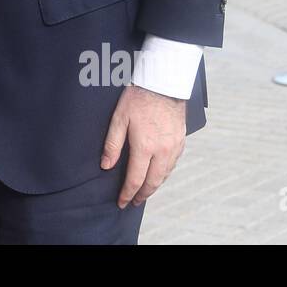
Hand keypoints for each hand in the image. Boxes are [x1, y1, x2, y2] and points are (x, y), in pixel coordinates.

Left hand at [101, 84, 186, 208]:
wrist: (163, 84)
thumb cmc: (139, 98)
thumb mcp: (119, 119)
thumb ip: (112, 145)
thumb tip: (106, 166)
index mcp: (145, 147)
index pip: (135, 179)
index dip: (127, 193)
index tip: (121, 202)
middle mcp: (162, 151)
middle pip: (153, 182)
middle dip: (142, 195)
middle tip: (133, 202)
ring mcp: (174, 147)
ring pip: (165, 175)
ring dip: (154, 186)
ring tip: (144, 192)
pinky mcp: (181, 142)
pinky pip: (173, 165)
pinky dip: (164, 174)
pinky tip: (158, 174)